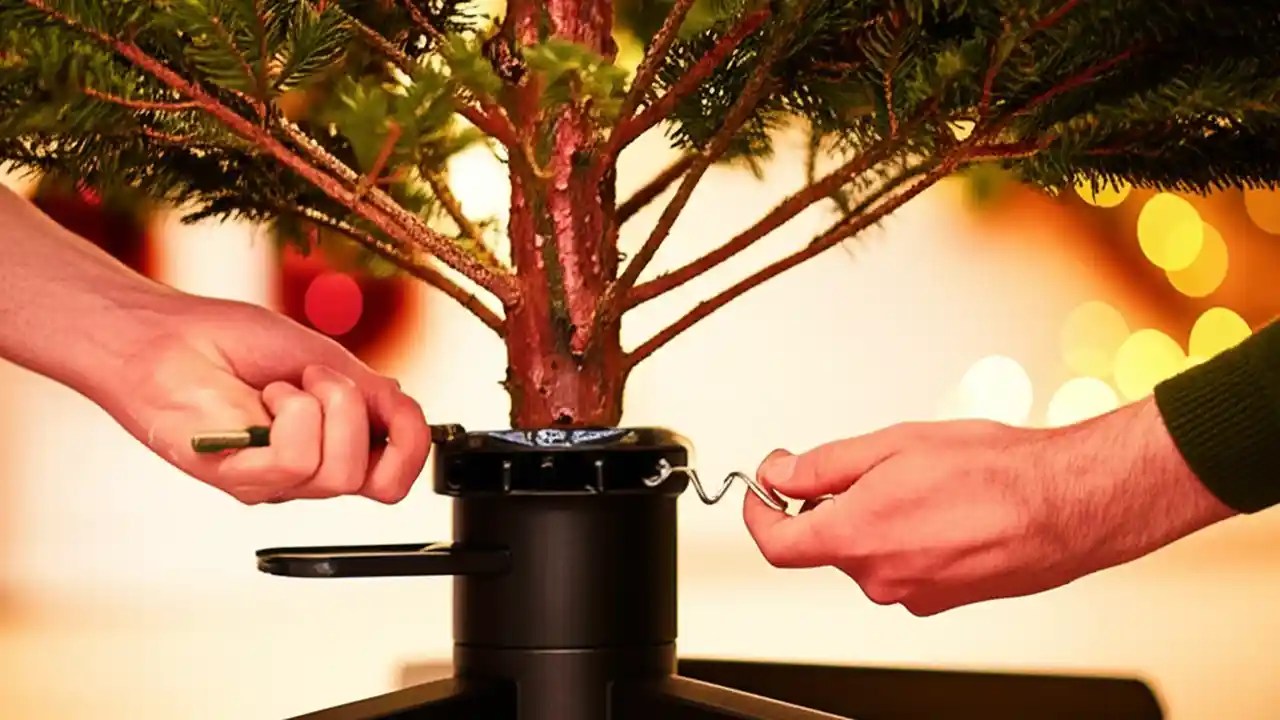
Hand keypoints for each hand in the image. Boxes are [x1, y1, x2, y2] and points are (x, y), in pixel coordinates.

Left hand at [86, 292, 430, 504]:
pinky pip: (296, 460)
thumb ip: (373, 394)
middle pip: (380, 483)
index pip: (395, 480)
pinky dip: (286, 412)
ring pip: (341, 474)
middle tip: (316, 377)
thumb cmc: (231, 342)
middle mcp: (312, 470)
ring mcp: (279, 481)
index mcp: (335, 443)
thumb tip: (410, 417)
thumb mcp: (326, 357)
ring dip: (321, 407)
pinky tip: (258, 399)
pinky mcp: (244, 480)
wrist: (169, 335)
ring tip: (281, 386)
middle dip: (357, 411)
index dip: (411, 447)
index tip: (392, 406)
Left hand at [742, 398, 1235, 615]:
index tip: (765, 486)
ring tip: (914, 480)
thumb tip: (782, 474)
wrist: (1069, 506)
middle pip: (824, 545)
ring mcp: (912, 595)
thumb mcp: (892, 445)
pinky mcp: (941, 599)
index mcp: (857, 538)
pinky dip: (904, 536)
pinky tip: (938, 507)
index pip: (777, 545)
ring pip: (866, 554)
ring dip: (871, 518)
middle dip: (826, 504)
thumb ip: (824, 466)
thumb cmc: (995, 472)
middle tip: (852, 466)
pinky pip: (902, 566)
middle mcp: (880, 578)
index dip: (760, 513)